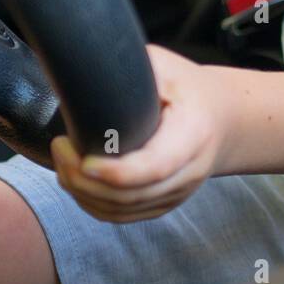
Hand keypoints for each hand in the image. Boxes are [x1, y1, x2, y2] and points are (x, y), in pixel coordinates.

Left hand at [49, 44, 231, 222]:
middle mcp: (188, 172)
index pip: (155, 166)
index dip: (116, 172)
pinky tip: (75, 181)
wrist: (224, 118)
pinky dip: (92, 204)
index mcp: (192, 134)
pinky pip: (123, 216)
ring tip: (62, 161)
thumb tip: (85, 71)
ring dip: (83, 193)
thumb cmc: (189, 88)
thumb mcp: (167, 66)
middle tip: (60, 148)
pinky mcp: (163, 203)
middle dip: (85, 181)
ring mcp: (177, 193)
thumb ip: (134, 71)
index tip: (83, 161)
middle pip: (131, 195)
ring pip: (123, 211)